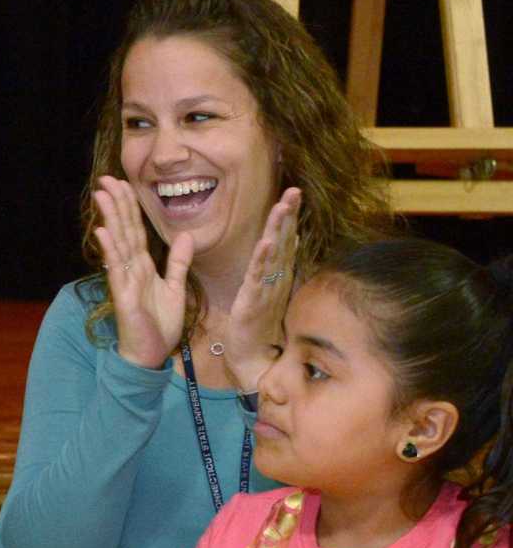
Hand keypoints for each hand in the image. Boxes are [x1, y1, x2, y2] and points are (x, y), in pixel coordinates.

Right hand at [92, 175, 192, 370]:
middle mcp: (130, 269)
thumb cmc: (159, 325)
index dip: (130, 207)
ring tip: (102, 195)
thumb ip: (179, 262)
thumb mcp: (176, 288)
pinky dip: (109, 250)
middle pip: (124, 230)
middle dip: (116, 204)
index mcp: (142, 266)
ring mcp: (124, 280)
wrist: (149, 355)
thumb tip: (186, 235)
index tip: (124, 184)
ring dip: (109, 218)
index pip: (136, 230)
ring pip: (117, 243)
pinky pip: (116, 268)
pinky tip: (103, 232)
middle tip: (107, 178)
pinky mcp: (123, 295)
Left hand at [223, 189, 300, 392]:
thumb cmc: (262, 324)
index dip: (290, 217)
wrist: (254, 356)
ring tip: (282, 207)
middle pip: (284, 241)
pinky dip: (262, 259)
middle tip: (294, 190)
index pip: (285, 240)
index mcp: (279, 274)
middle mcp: (277, 279)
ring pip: (273, 254)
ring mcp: (266, 289)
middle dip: (288, 216)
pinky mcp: (252, 302)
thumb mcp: (270, 288)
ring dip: (277, 230)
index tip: (293, 192)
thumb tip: (290, 239)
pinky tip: (266, 242)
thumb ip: (279, 264)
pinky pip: (258, 277)